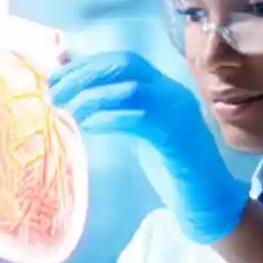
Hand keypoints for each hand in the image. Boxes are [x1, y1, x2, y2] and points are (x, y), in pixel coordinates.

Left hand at [49, 51, 248, 244]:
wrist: (207, 201)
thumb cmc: (169, 167)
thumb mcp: (136, 130)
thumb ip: (112, 109)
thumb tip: (73, 91)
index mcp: (162, 88)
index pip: (122, 60)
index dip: (85, 64)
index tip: (55, 78)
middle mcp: (172, 93)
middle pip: (125, 65)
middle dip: (84, 75)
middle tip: (56, 94)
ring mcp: (178, 113)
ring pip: (131, 89)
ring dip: (92, 97)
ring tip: (69, 112)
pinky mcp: (178, 139)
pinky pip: (141, 120)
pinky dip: (110, 119)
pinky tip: (89, 127)